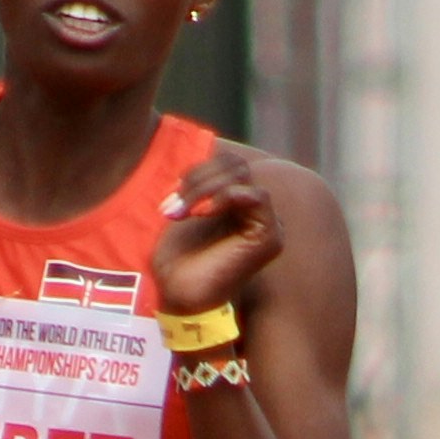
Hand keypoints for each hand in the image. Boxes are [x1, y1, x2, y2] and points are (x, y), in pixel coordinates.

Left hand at [151, 150, 288, 320]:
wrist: (178, 294)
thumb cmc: (176, 257)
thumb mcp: (182, 205)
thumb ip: (198, 178)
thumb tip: (203, 143)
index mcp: (237, 201)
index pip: (227, 161)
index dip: (197, 170)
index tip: (169, 195)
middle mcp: (256, 210)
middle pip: (235, 164)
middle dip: (197, 179)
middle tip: (170, 206)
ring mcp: (267, 222)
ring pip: (242, 176)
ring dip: (204, 189)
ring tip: (179, 212)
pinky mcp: (270, 236)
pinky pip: (256, 196)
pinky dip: (226, 198)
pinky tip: (202, 214)